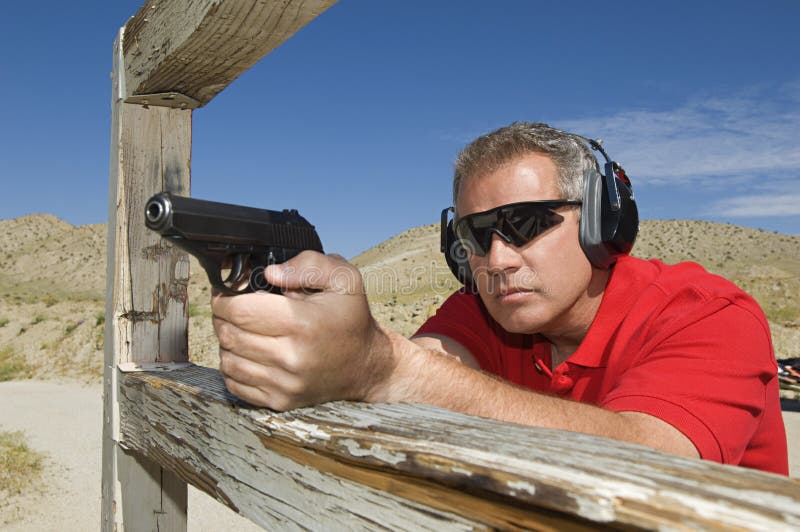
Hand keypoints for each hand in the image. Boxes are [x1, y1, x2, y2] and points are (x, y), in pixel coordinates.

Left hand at [211, 251, 393, 409]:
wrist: (366, 365)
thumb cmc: (350, 319)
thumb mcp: (343, 278)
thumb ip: (308, 264)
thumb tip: (270, 273)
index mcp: (303, 324)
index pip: (239, 311)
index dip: (225, 297)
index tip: (228, 291)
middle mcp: (292, 358)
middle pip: (228, 334)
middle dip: (223, 316)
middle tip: (233, 307)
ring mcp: (284, 383)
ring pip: (227, 360)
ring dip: (227, 341)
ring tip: (242, 329)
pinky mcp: (280, 401)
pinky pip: (236, 384)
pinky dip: (234, 366)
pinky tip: (248, 352)